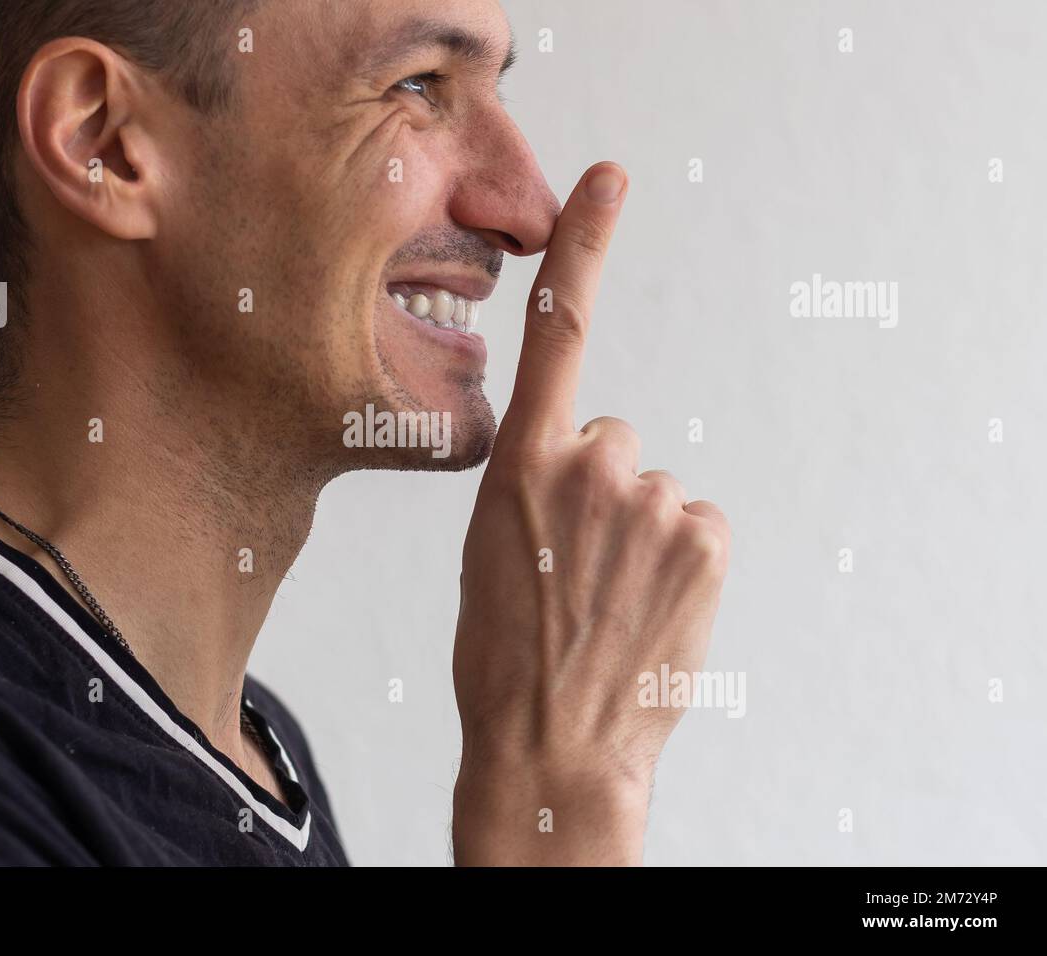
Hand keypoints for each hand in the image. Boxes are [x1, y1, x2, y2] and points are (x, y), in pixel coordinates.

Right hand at [451, 162, 728, 865]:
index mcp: (516, 465)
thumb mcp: (485, 555)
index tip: (608, 180)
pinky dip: (680, 558)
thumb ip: (529, 488)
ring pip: (653, 489)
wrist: (550, 749)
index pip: (554, 332)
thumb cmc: (503, 656)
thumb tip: (581, 470)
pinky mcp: (704, 535)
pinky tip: (650, 606)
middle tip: (575, 568)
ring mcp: (651, 498)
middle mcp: (588, 464)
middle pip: (611, 440)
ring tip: (607, 599)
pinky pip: (695, 521)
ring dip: (638, 533)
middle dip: (598, 491)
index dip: (584, 246)